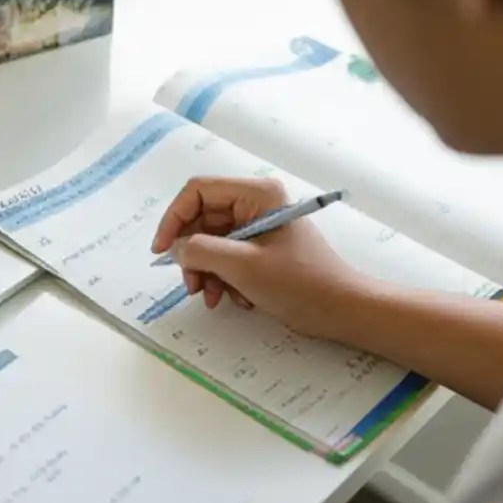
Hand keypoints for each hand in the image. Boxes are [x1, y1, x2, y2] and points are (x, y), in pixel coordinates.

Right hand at [151, 177, 372, 339]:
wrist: (341, 310)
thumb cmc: (299, 282)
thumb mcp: (242, 266)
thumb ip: (199, 251)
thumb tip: (174, 249)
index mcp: (256, 194)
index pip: (197, 192)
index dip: (173, 219)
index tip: (162, 252)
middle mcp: (256, 203)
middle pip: (202, 220)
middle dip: (191, 254)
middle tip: (191, 285)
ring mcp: (259, 226)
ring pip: (211, 242)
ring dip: (205, 271)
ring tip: (211, 297)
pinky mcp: (262, 249)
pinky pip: (227, 257)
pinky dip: (222, 278)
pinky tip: (232, 299)